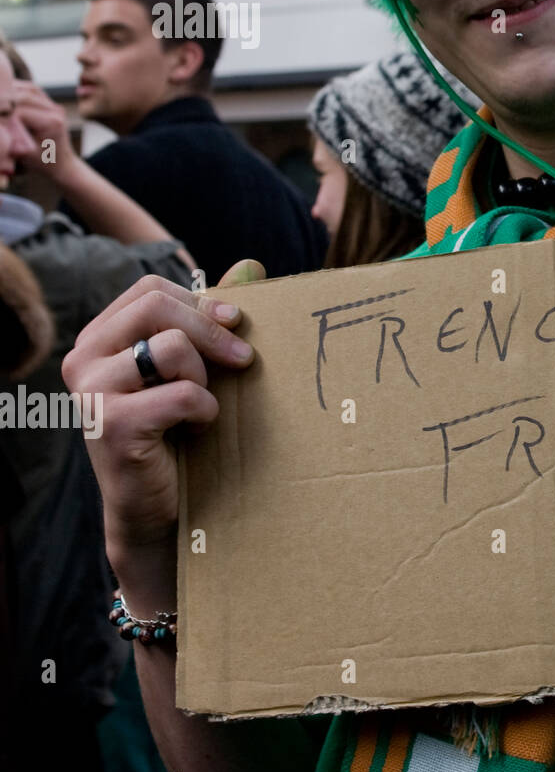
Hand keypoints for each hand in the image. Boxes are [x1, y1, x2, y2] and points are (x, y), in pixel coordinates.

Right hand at [12, 80, 73, 177]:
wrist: (61, 163)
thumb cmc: (42, 162)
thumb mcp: (22, 153)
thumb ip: (9, 139)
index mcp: (52, 123)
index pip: (18, 111)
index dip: (2, 116)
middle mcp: (56, 111)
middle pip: (23, 96)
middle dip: (3, 101)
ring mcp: (54, 105)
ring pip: (27, 89)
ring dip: (9, 91)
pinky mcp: (50, 103)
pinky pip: (31, 90)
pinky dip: (17, 90)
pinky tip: (5, 94)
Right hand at [62, 265, 262, 562]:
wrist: (158, 506)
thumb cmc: (179, 428)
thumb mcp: (196, 365)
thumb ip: (217, 315)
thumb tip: (253, 264)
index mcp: (98, 338)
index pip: (151, 289)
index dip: (201, 301)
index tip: (236, 323)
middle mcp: (82, 359)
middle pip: (157, 307)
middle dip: (212, 331)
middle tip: (243, 360)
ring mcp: (91, 393)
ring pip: (170, 347)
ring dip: (203, 376)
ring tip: (200, 403)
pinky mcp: (110, 426)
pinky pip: (181, 394)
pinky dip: (204, 409)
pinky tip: (197, 427)